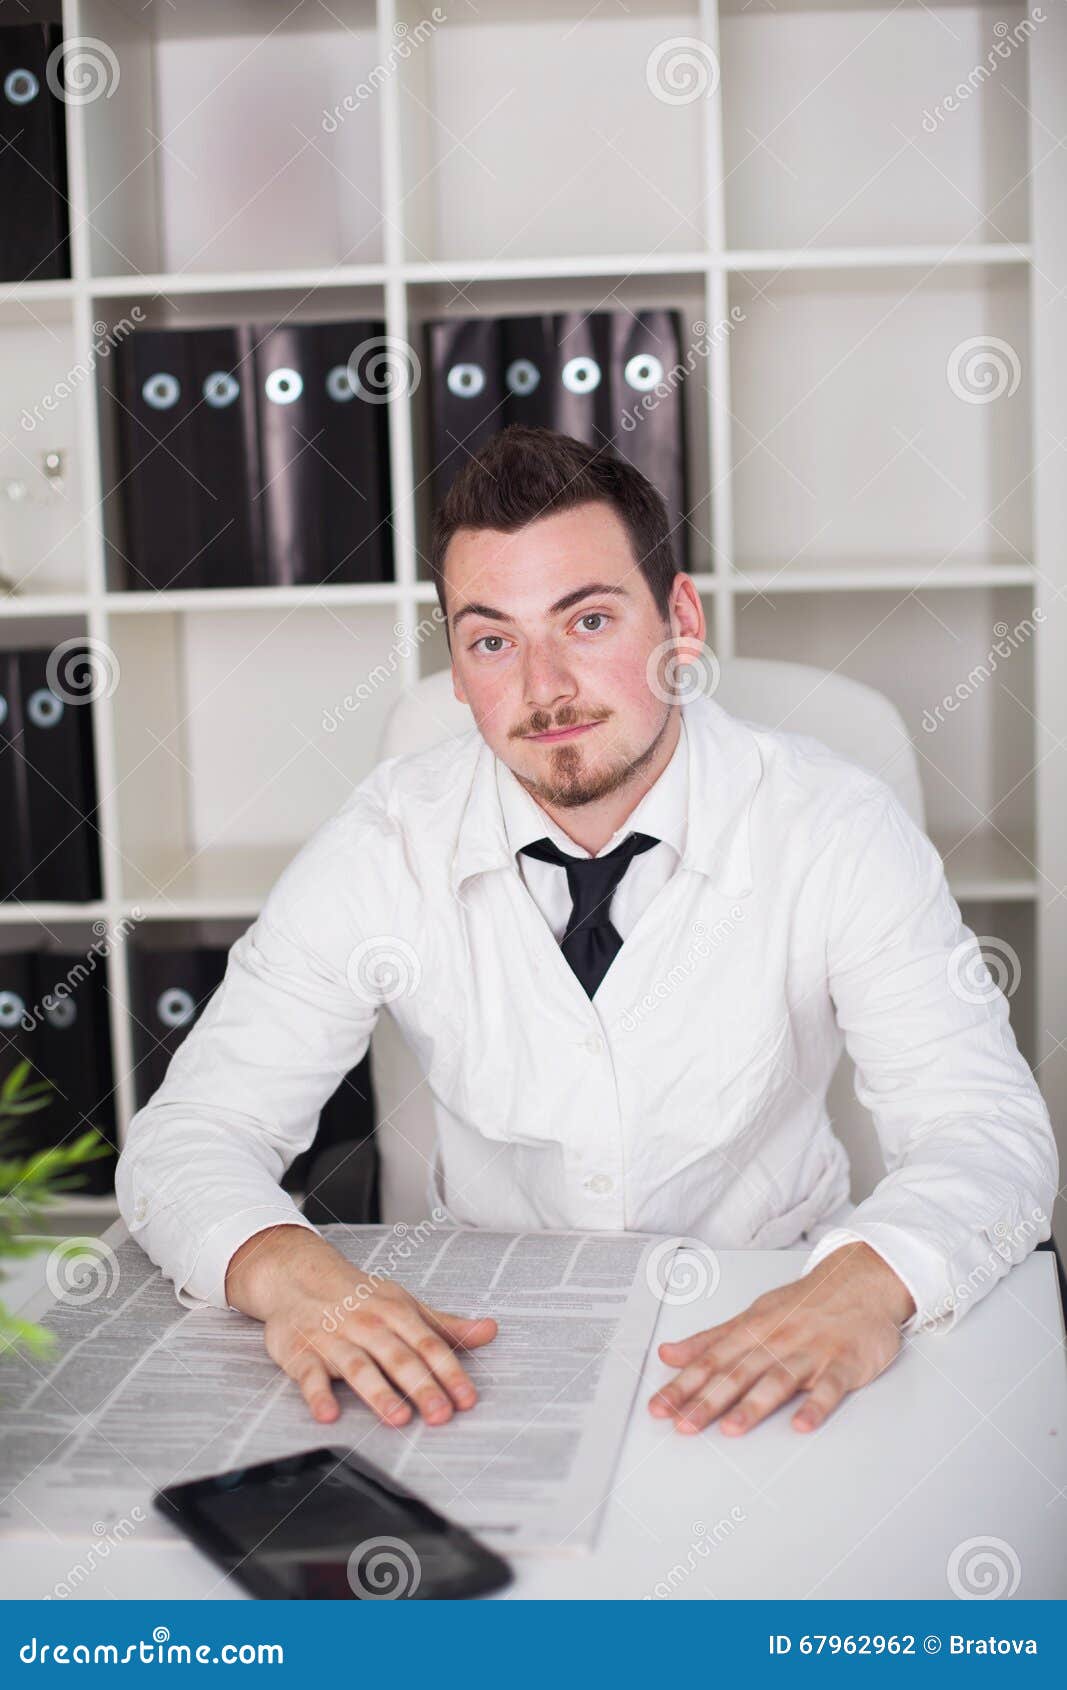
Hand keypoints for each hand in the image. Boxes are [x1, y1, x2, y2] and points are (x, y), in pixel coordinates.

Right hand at [225, 1224, 497, 1427]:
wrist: (298, 1276)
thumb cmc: (359, 1297)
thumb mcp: (405, 1305)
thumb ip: (445, 1325)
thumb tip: (489, 1331)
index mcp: (395, 1312)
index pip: (428, 1344)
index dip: (450, 1372)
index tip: (467, 1398)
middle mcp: (367, 1325)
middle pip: (398, 1358)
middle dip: (422, 1386)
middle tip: (441, 1414)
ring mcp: (333, 1339)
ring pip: (359, 1367)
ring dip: (379, 1393)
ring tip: (398, 1417)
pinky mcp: (302, 1353)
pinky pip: (309, 1376)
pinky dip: (318, 1395)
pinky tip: (328, 1414)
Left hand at [648, 1241, 914, 1436]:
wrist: (861, 1280)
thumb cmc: (804, 1304)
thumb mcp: (753, 1316)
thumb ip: (711, 1340)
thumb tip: (668, 1355)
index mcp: (753, 1330)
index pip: (710, 1360)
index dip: (683, 1385)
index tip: (658, 1408)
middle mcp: (778, 1341)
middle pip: (738, 1373)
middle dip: (708, 1401)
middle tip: (682, 1425)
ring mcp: (811, 1352)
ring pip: (778, 1379)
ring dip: (754, 1405)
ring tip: (731, 1430)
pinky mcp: (844, 1363)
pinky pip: (830, 1387)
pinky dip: (816, 1406)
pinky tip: (802, 1424)